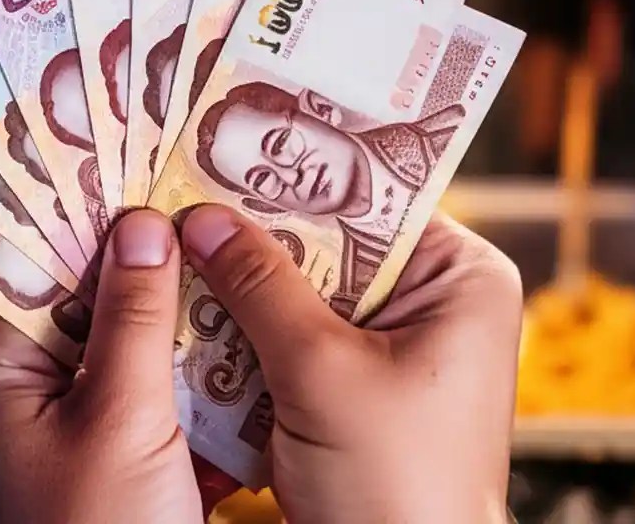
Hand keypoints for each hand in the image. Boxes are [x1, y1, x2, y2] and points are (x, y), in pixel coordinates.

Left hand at [0, 209, 202, 523]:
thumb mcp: (121, 418)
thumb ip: (134, 316)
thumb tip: (144, 223)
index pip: (40, 272)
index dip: (99, 226)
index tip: (153, 176)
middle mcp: (7, 396)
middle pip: (86, 308)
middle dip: (150, 277)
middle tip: (211, 222)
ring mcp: (54, 431)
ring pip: (122, 353)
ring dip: (176, 332)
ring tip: (233, 276)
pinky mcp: (99, 460)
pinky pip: (139, 399)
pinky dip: (182, 384)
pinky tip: (233, 350)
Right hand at [181, 204, 522, 523]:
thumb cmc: (396, 486)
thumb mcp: (322, 373)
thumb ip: (259, 286)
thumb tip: (198, 216)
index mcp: (460, 278)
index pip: (371, 197)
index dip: (294, 174)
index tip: (222, 146)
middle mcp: (433, 300)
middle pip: (328, 243)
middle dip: (255, 236)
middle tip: (180, 198)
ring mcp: (393, 346)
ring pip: (301, 292)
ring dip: (241, 288)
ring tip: (174, 249)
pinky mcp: (354, 386)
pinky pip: (293, 339)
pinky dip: (246, 336)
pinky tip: (192, 315)